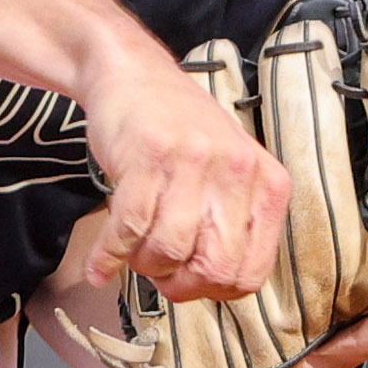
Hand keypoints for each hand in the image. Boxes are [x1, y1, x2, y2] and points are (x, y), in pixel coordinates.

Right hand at [79, 46, 290, 303]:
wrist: (136, 76)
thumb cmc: (180, 136)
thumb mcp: (228, 178)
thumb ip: (232, 228)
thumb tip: (213, 288)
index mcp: (267, 184)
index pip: (251, 273)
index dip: (214, 291)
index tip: (189, 281)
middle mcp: (238, 171)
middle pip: (213, 268)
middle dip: (179, 285)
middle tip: (160, 275)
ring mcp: (193, 161)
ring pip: (168, 251)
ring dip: (143, 264)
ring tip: (134, 252)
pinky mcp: (148, 156)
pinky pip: (128, 229)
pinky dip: (107, 257)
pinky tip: (99, 266)